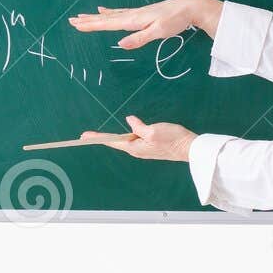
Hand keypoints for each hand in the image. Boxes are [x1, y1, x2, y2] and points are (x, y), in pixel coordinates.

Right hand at [67, 0, 220, 49]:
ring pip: (111, 15)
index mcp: (134, 20)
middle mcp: (132, 15)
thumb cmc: (175, 20)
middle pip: (106, 18)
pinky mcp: (142, 13)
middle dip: (89, 21)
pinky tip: (105, 10)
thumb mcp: (158, 32)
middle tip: (71, 20)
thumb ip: (139, 39)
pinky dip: (110, 12)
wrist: (189, 7)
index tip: (77, 25)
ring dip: (96, 17)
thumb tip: (120, 44)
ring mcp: (137, 13)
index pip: (109, 24)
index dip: (92, 25)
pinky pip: (120, 13)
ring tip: (83, 16)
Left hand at [80, 115, 195, 161]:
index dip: (98, 138)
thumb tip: (129, 121)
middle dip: (102, 138)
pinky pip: (133, 141)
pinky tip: (123, 135)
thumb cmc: (172, 139)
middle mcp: (137, 150)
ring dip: (112, 138)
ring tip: (100, 136)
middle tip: (86, 135)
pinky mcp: (149, 147)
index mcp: (135, 147)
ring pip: (124, 142)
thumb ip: (139, 127)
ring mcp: (143, 150)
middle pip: (116, 142)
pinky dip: (124, 137)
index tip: (84, 136)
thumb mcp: (154, 130)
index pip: (112, 141)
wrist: (189, 148)